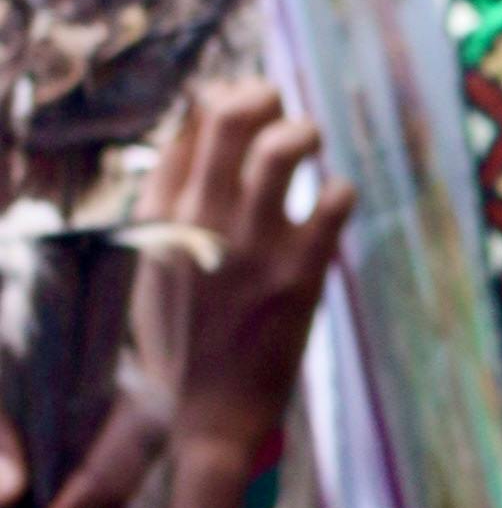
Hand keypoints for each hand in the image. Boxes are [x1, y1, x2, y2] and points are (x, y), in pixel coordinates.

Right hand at [139, 75, 354, 507]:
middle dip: (262, 95)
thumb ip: (169, 195)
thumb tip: (197, 122)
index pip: (191, 124)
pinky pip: (334, 199)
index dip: (222, 100)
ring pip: (283, 146)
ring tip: (310, 143)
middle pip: (231, 116)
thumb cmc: (183, 333)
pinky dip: (341, 191)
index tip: (241, 108)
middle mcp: (203, 220)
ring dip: (303, 131)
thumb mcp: (155, 259)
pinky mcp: (301, 271)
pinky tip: (334, 205)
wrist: (209, 412)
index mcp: (162, 216)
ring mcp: (253, 243)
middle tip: (280, 108)